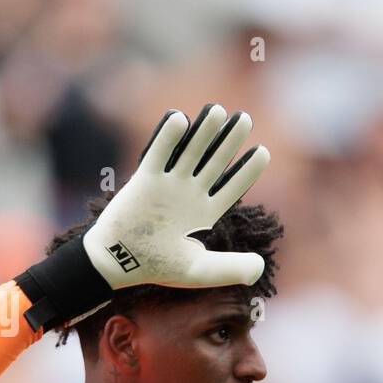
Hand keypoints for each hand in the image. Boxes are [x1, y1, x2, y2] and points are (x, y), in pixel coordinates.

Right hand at [83, 105, 270, 290]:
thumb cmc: (158, 267)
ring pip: (190, 153)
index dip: (248, 170)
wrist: (119, 264)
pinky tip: (181, 119)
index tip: (264, 152)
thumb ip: (231, 268)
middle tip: (246, 118)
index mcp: (205, 214)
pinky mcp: (144, 180)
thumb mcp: (199, 271)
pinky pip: (158, 154)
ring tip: (219, 111)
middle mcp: (189, 195)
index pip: (232, 187)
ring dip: (204, 132)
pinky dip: (168, 138)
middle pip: (215, 162)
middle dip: (230, 141)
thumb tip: (260, 267)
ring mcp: (168, 185)